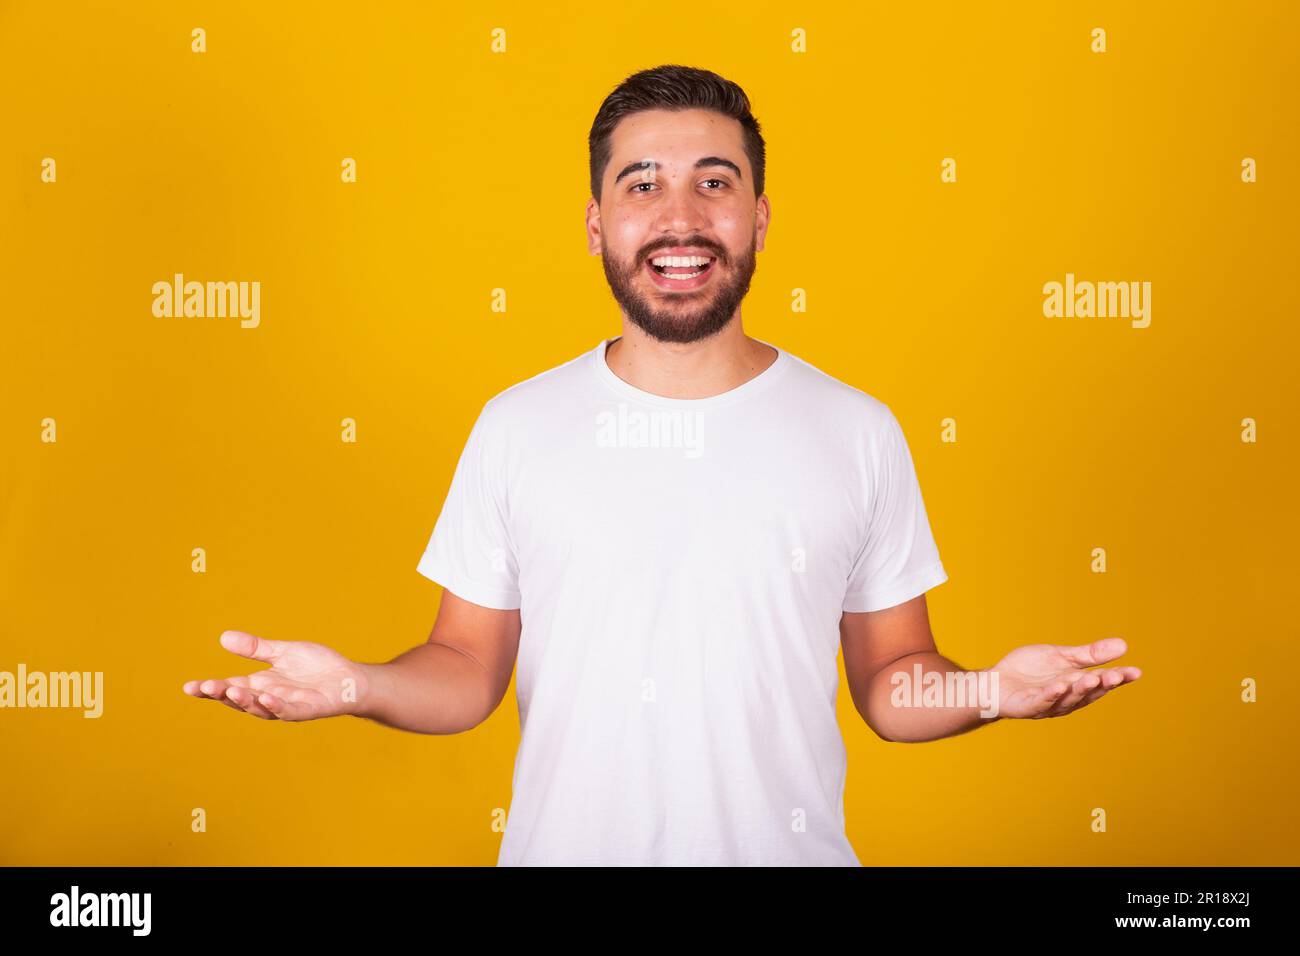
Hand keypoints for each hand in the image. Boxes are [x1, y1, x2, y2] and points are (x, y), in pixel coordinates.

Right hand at [183, 630, 367, 720]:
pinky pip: (290, 711)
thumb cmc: (316, 667)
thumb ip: (255, 648)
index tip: (189, 687)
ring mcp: (287, 706)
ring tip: (232, 690)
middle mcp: (269, 698)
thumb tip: (223, 637)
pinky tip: (268, 698)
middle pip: (241, 699)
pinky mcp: (308, 709)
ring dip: (247, 700)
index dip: (210, 689)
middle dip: (222, 694)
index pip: (230, 687)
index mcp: (261, 684)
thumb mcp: (282, 652)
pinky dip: (278, 706)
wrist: (349, 678)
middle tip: (205, 687)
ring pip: (261, 708)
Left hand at [987, 637, 1140, 718]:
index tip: (1136, 671)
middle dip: (1102, 684)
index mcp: (1077, 685)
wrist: (996, 680)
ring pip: (1068, 699)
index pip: (1102, 681)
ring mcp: (1049, 704)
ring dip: (1080, 690)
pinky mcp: (1028, 706)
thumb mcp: (1062, 657)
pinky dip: (1051, 695)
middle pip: (1089, 692)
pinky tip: (1060, 685)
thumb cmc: (1029, 671)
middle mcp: (1067, 698)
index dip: (1119, 678)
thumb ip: (1089, 654)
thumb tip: (1123, 645)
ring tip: (1092, 678)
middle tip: (1116, 676)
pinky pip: (1042, 701)